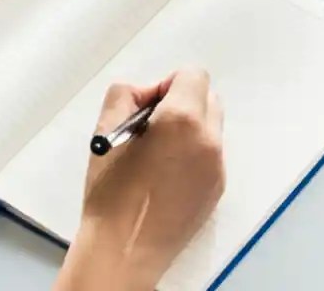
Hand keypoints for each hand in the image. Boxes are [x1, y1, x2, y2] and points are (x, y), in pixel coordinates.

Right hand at [55, 69, 224, 290]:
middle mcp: (209, 139)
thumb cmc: (111, 192)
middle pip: (208, 98)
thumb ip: (126, 95)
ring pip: (211, 127)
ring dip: (189, 128)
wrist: (125, 248)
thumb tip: (148, 95)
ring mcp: (218, 165)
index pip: (193, 75)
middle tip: (152, 128)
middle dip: (182, 103)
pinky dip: (194, 154)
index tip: (148, 107)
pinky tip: (166, 176)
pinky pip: (211, 154)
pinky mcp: (218, 187)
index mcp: (183, 120)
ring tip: (158, 154)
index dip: (168, 84)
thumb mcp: (105, 130)